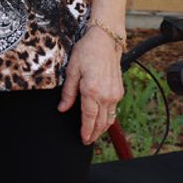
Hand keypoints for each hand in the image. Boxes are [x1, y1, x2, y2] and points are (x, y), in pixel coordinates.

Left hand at [59, 24, 123, 143]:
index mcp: (92, 91)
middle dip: (93, 134)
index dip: (85, 131)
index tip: (83, 139)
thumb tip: (62, 108)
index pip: (88, 117)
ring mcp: (115, 94)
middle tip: (86, 141)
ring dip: (101, 129)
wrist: (105, 42)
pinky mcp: (119, 91)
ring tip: (93, 135)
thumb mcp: (71, 70)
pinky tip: (101, 120)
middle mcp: (106, 96)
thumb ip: (68, 92)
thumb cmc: (86, 52)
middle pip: (100, 122)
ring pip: (109, 118)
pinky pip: (113, 110)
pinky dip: (107, 118)